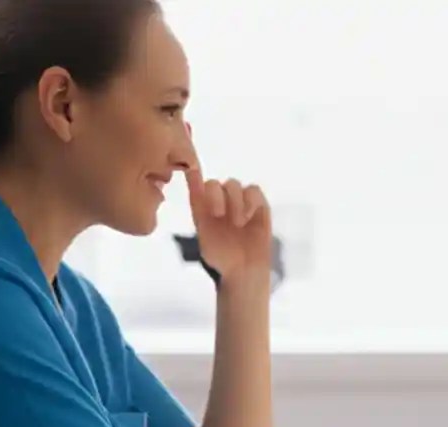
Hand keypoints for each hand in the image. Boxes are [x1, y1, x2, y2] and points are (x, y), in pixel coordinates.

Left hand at [183, 124, 272, 283]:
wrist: (242, 274)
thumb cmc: (219, 258)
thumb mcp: (203, 231)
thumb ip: (198, 202)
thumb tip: (191, 174)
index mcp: (201, 205)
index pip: (196, 177)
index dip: (193, 160)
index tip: (188, 130)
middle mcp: (219, 201)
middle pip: (217, 182)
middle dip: (217, 196)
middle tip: (219, 215)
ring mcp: (239, 203)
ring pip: (234, 185)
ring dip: (234, 202)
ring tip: (236, 223)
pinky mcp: (258, 207)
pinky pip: (254, 191)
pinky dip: (250, 202)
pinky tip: (247, 218)